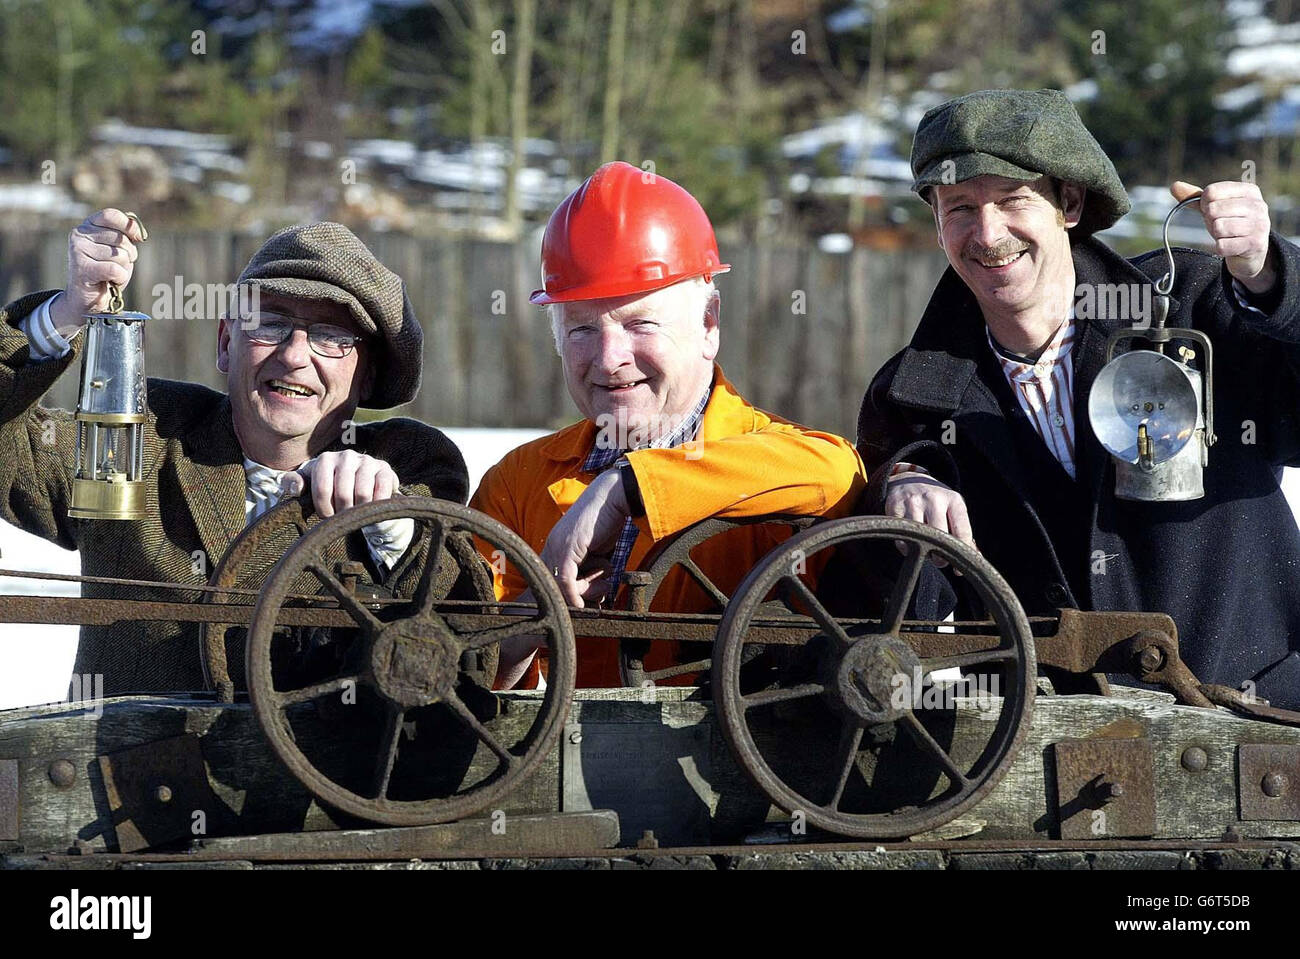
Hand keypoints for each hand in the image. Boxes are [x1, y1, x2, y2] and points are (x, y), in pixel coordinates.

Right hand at [51, 209, 146, 332]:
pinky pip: (115, 270)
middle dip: (128, 255)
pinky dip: (119, 278)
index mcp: (88, 225)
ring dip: (122, 268)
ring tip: (109, 274)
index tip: (137, 238)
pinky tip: (109, 281)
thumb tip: (138, 230)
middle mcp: (79, 234)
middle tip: (116, 265)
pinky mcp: (81, 267)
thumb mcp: (118, 249)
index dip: (129, 227)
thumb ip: (126, 235)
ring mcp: (77, 250)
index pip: (111, 216)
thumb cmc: (106, 271)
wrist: (88, 298)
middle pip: (121, 239)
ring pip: (119, 255)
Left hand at [279, 450, 399, 517]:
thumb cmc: (328, 485)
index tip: (327, 517)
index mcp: (325, 459)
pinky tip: (371, 508)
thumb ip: (293, 483)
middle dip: (342, 512)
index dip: (324, 509)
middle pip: (344, 493)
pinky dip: (376, 504)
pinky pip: (382, 490)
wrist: (356, 480)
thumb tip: (295, 488)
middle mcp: (347, 455)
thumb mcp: (307, 484)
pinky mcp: (384, 469)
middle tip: (342, 518)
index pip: (322, 489)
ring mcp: (368, 460)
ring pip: (363, 494)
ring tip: (355, 514)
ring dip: (359, 511)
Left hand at [539, 469, 629, 606]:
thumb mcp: (595, 547)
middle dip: (575, 596)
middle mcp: (552, 546)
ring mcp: (557, 547)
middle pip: (554, 585)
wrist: (615, 497)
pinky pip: (565, 581)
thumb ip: (587, 564)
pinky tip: (581, 605)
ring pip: (560, 586)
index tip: (579, 607)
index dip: (563, 596)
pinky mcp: (567, 549)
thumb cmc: (609, 520)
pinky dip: (573, 596)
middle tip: (597, 593)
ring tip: (603, 577)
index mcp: (556, 545)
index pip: (550, 578)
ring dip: (583, 592)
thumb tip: (590, 590)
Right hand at [885, 473, 975, 566]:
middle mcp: (934, 498)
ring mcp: (913, 502)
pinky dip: (906, 548)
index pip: (962, 532)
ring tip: (924, 549)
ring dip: (922, 551)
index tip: (958, 569)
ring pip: (919, 538)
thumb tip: (975, 558)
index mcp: (953, 500)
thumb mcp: (952, 510)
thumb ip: (962, 532)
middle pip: (940, 536)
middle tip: (939, 561)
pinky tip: (911, 544)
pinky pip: (901, 538)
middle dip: (940, 557)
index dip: (961, 553)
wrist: (907, 481)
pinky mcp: (895, 507)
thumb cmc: (936, 501)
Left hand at [1172, 180, 1276, 294]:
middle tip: (1219, 223)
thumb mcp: (1215, 206)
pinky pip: (1222, 245)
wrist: (1250, 248)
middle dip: (1210, 220)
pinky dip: (1220, 247)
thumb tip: (1174, 186)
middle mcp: (1258, 205)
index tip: (1211, 209)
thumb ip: (1195, 196)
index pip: (1211, 191)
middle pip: (1213, 209)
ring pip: (1218, 227)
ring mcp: (1259, 224)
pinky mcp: (1255, 244)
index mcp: (1249, 190)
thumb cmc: (1230, 221)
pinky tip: (1229, 244)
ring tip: (1225, 234)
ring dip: (1216, 234)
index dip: (1203, 203)